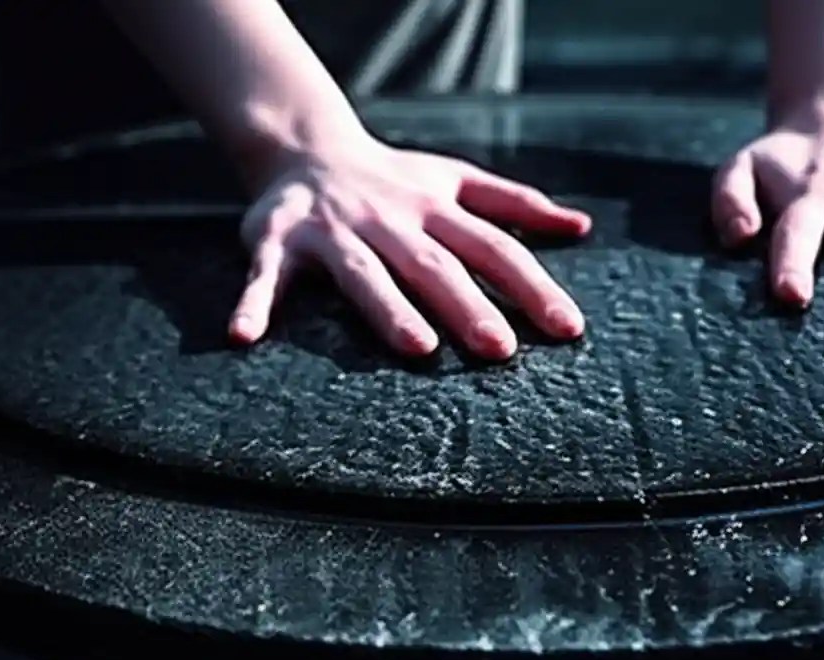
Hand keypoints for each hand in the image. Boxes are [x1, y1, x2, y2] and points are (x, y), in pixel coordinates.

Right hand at [228, 137, 591, 358]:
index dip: (532, 286)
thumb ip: (515, 204)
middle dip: (468, 305)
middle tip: (501, 349)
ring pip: (362, 273)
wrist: (305, 147)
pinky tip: (243, 336)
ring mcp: (332, 231)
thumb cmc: (394, 180)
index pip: (492, 248)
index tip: (567, 329)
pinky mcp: (276, 239)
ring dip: (388, 310)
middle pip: (433, 265)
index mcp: (434, 209)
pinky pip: (264, 275)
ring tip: (417, 348)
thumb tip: (581, 226)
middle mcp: (388, 220)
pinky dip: (253, 303)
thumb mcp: (456, 181)